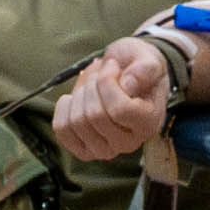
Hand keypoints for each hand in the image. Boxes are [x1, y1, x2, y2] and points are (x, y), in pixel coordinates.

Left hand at [50, 35, 175, 162]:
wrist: (124, 75)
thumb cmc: (136, 66)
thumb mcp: (148, 58)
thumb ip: (146, 68)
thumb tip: (129, 84)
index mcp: (148, 123)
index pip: (119, 109)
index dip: (107, 82)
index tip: (112, 65)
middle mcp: (129, 143)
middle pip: (95, 116)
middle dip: (92, 85)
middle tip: (100, 73)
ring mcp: (106, 150)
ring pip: (77, 122)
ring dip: (79, 94)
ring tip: (90, 85)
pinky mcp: (84, 150)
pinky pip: (62, 129)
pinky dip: (64, 107)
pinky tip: (77, 99)